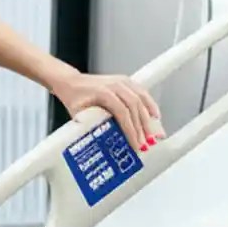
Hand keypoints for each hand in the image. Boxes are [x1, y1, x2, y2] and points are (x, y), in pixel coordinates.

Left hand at [47, 69, 162, 150]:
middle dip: (142, 128)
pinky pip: (142, 92)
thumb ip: (89, 126)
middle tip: (146, 145)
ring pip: (141, 100)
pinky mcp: (126, 81)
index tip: (135, 144)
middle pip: (134, 107)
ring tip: (154, 135)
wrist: (72, 82)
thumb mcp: (78, 114)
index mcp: (103, 92)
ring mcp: (122, 81)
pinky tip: (156, 117)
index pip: (122, 112)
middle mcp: (115, 85)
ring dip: (148, 119)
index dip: (130, 130)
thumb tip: (103, 144)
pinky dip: (150, 104)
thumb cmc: (74, 99)